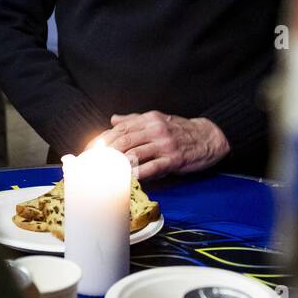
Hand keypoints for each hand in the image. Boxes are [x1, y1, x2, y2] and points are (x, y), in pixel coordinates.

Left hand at [89, 110, 229, 180]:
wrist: (209, 137)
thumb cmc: (181, 130)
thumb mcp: (158, 119)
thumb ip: (134, 120)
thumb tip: (113, 119)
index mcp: (149, 119)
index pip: (120, 129)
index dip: (102, 140)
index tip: (88, 150)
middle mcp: (155, 129)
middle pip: (123, 141)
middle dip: (104, 153)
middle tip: (90, 165)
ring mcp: (164, 144)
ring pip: (135, 153)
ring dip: (117, 164)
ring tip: (102, 173)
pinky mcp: (174, 159)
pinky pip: (153, 166)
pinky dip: (139, 173)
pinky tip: (128, 178)